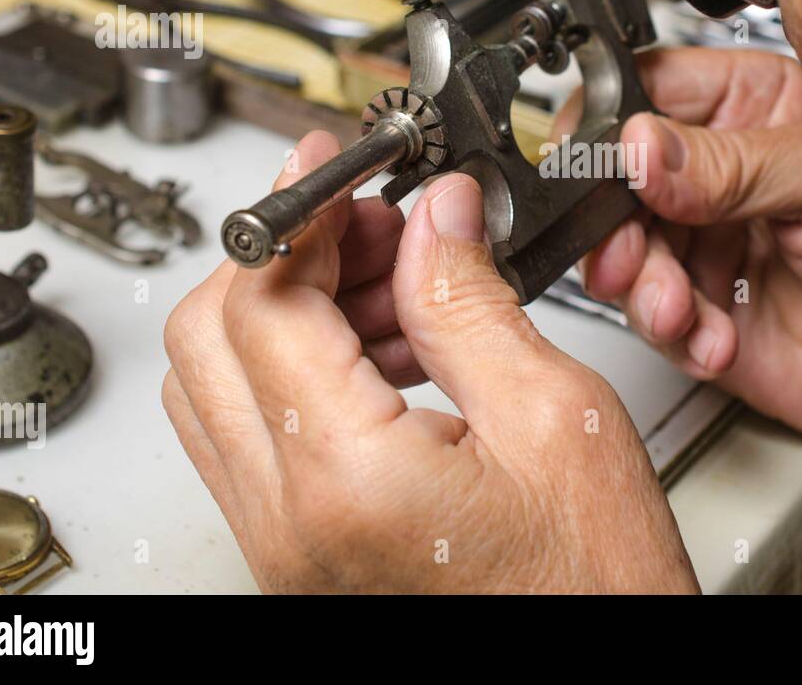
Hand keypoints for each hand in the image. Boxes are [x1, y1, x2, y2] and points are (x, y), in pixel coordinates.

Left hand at [163, 133, 696, 592]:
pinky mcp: (298, 557)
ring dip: (290, 313)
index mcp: (348, 480)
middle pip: (208, 341)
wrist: (594, 668)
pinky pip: (256, 440)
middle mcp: (289, 523)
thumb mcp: (555, 416)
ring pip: (216, 388)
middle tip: (370, 228)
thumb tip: (436, 217)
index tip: (334, 167)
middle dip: (284, 258)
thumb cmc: (593, 586)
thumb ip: (471, 301)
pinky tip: (389, 352)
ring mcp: (282, 547)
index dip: (296, 212)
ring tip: (396, 289)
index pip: (263, 303)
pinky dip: (301, 373)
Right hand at [568, 47, 801, 438]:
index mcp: (752, 109)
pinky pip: (653, 319)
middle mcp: (719, 174)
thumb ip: (736, 164)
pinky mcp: (702, 313)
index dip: (610, 122)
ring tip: (678, 306)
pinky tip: (715, 337)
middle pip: (619, 179)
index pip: (650, 91)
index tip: (595, 160)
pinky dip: (674, 333)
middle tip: (627, 251)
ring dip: (641, 285)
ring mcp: (707, 244)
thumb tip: (642, 148)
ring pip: (624, 252)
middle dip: (614, 222)